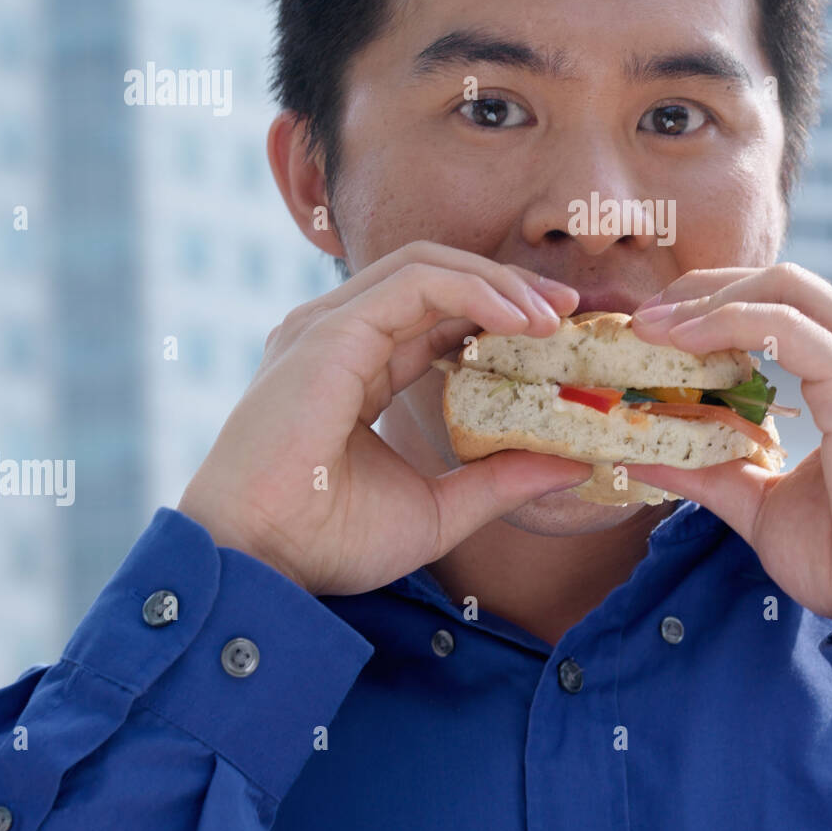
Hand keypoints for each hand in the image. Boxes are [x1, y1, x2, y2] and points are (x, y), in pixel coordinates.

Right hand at [178, 243, 592, 594]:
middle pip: (437, 277)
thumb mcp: (437, 510)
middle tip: (570, 309)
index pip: (437, 313)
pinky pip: (414, 284)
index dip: (500, 312)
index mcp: (355, 366)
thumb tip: (570, 465)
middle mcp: (337, 335)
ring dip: (498, 282)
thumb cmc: (326, 542)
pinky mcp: (329, 331)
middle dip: (509, 286)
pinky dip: (473, 290)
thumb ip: (499, 481)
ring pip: (426, 266)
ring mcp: (327, 326)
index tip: (559, 334)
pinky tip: (519, 319)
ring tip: (554, 314)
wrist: (261, 565)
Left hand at [626, 264, 831, 632]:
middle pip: (786, 281)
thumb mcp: (765, 501)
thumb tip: (640, 452)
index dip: (720, 300)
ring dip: (707, 301)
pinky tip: (681, 343)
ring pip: (786, 289)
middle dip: (706, 288)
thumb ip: (711, 467)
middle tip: (645, 319)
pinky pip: (788, 327)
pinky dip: (726, 323)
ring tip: (651, 329)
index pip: (792, 304)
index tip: (658, 327)